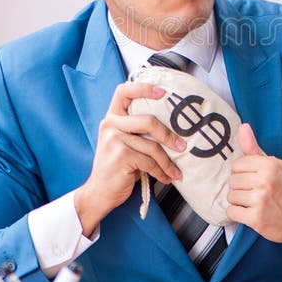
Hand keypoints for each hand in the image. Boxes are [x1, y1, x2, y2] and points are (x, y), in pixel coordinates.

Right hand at [74, 81, 185, 235]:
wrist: (99, 192)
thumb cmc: (116, 166)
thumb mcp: (123, 142)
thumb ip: (137, 130)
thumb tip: (172, 126)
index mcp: (112, 117)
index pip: (124, 91)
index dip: (144, 88)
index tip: (163, 92)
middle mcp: (110, 124)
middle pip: (148, 121)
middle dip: (169, 136)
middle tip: (182, 146)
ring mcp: (114, 140)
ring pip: (152, 146)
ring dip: (168, 162)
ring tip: (176, 170)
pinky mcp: (120, 156)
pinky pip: (149, 162)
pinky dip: (161, 172)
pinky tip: (166, 177)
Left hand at [226, 124, 281, 244]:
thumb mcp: (276, 165)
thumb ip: (255, 148)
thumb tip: (243, 127)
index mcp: (269, 165)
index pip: (237, 165)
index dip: (244, 173)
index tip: (254, 178)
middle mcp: (264, 181)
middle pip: (233, 181)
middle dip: (241, 187)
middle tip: (255, 192)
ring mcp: (260, 200)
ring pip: (231, 197)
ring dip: (240, 201)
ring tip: (254, 203)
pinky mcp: (256, 219)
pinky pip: (232, 212)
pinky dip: (238, 214)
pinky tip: (251, 212)